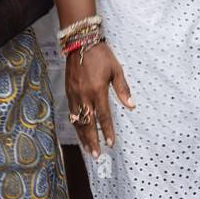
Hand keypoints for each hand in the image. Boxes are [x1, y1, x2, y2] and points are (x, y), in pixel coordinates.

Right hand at [66, 41, 135, 158]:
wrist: (80, 43)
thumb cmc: (101, 55)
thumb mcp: (116, 70)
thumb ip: (123, 89)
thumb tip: (131, 106)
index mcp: (97, 91)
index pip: (103, 116)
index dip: (107, 131)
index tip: (110, 143)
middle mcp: (84, 96)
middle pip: (88, 124)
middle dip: (92, 141)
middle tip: (96, 155)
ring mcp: (74, 95)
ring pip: (77, 121)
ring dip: (82, 136)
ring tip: (87, 148)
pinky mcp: (68, 92)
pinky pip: (72, 113)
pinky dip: (76, 124)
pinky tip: (79, 130)